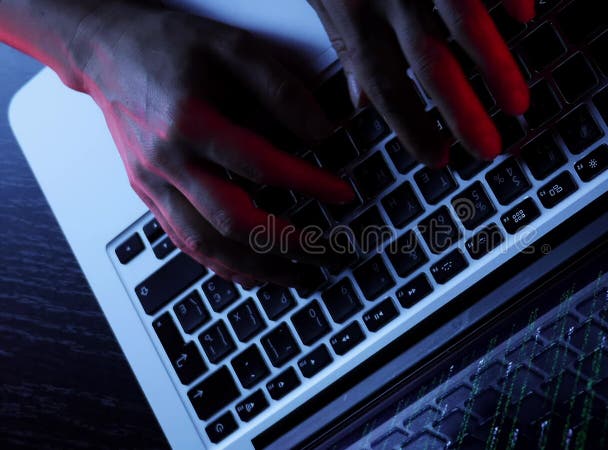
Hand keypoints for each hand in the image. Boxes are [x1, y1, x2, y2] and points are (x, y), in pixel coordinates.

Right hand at [78, 4, 353, 287]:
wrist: (105, 50)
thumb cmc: (167, 46)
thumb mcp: (232, 48)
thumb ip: (280, 91)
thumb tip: (323, 132)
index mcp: (189, 122)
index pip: (262, 167)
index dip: (309, 185)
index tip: (343, 194)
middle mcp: (167, 160)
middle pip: (233, 221)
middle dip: (288, 244)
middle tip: (327, 250)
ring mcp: (152, 183)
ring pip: (206, 243)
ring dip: (256, 268)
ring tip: (297, 275)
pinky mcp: (147, 193)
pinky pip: (184, 241)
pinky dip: (221, 263)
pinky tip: (250, 272)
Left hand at [309, 0, 533, 165]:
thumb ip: (345, 47)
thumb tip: (360, 102)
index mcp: (352, 13)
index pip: (383, 85)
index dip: (410, 127)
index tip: (434, 159)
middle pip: (428, 66)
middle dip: (459, 114)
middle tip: (485, 149)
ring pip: (463, 23)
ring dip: (494, 67)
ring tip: (516, 104)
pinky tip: (526, 15)